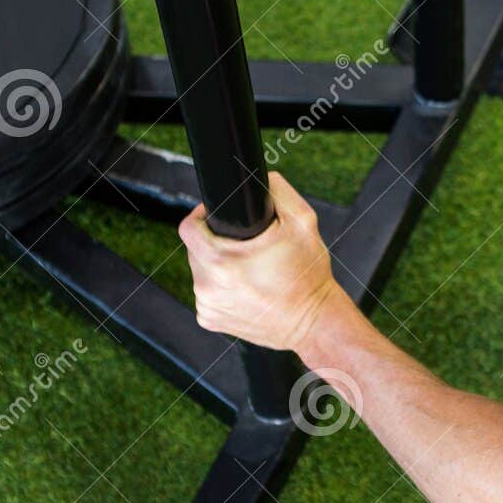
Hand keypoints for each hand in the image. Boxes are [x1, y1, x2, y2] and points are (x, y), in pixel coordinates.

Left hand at [177, 172, 346, 352]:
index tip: (219, 217)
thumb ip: (278, 191)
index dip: (202, 215)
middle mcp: (208, 286)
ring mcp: (208, 305)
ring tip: (250, 270)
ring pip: (201, 271)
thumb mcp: (303, 222)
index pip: (189, 226)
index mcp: (221, 261)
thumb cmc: (308, 277)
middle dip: (216, 242)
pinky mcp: (211, 319)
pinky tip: (247, 290)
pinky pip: (208, 293)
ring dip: (219, 266)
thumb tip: (261, 179)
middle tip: (246, 247)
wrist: (314, 323)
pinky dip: (222, 288)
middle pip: (195, 249)